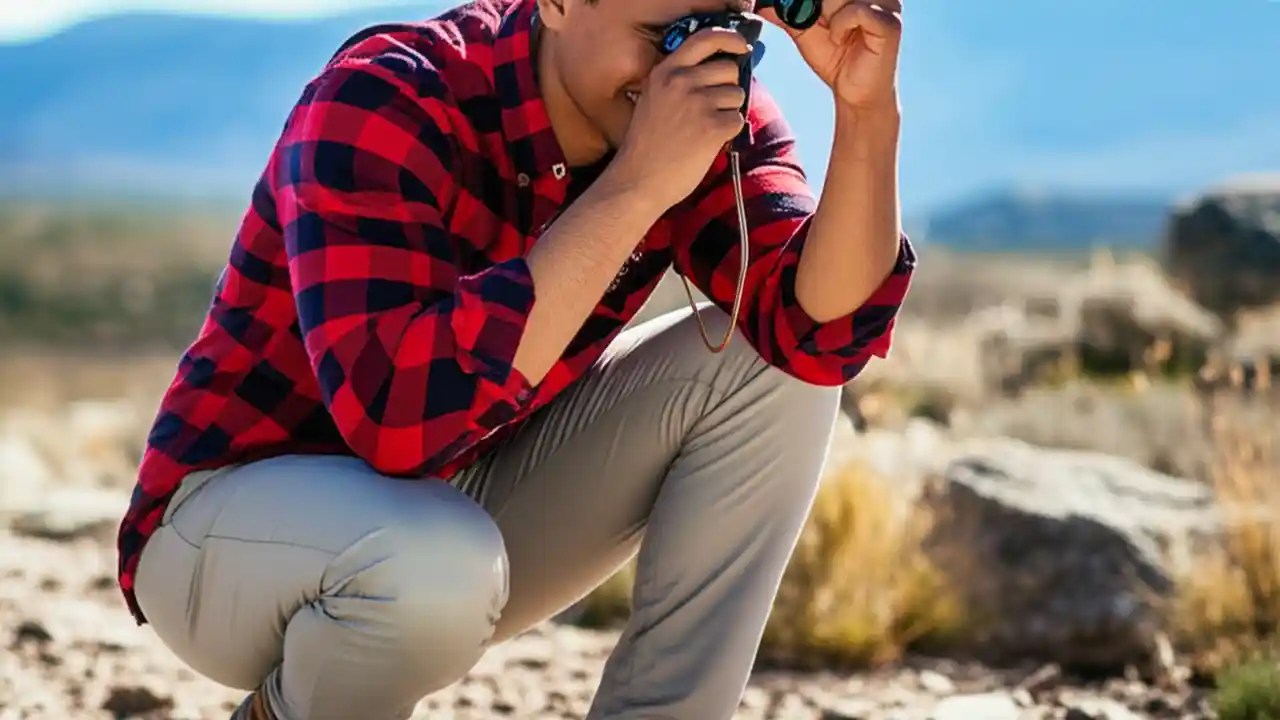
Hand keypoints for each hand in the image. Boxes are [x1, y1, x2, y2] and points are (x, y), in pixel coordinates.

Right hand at [610, 28, 751, 209]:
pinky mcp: (712, 126)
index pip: (706, 39)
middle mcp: (681, 81)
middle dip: (727, 88)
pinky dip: (728, 133)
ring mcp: (698, 103)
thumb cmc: (646, 145)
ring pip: (737, 95)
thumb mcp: (653, 99)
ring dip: (727, 112)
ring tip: (703, 130)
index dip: (730, 40)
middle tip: (711, 109)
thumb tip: (718, 72)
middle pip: (728, 69)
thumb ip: (679, 80)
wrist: (637, 180)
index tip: (740, 47)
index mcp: (666, 71)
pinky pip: (737, 120)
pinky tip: (707, 143)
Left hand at [759, 0, 902, 111]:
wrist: (854, 94)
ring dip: (828, 16)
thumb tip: (761, 5)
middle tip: (822, 23)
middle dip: (819, 5)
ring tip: (835, 34)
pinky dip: (840, 26)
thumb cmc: (835, 58)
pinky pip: (855, 11)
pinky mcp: (890, 22)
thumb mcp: (804, 31)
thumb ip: (786, 14)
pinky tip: (842, 40)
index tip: (811, 19)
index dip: (814, 1)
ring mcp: (887, 4)